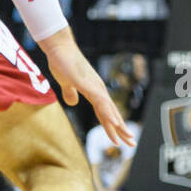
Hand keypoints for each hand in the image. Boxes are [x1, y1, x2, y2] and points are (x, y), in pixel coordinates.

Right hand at [39, 26, 134, 146]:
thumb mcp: (66, 83)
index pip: (105, 113)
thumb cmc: (62, 62)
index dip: (112, 126)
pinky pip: (100, 102)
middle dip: (122, 130)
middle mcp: (98, 90)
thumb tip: (72, 102)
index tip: (120, 139)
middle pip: (112, 114)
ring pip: (109, 110)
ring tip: (128, 138)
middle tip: (132, 143)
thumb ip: (70, 93)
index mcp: (93, 91)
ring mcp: (94, 87)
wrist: (58, 47)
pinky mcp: (87, 85)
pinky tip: (114, 122)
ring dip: (118, 125)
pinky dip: (108, 113)